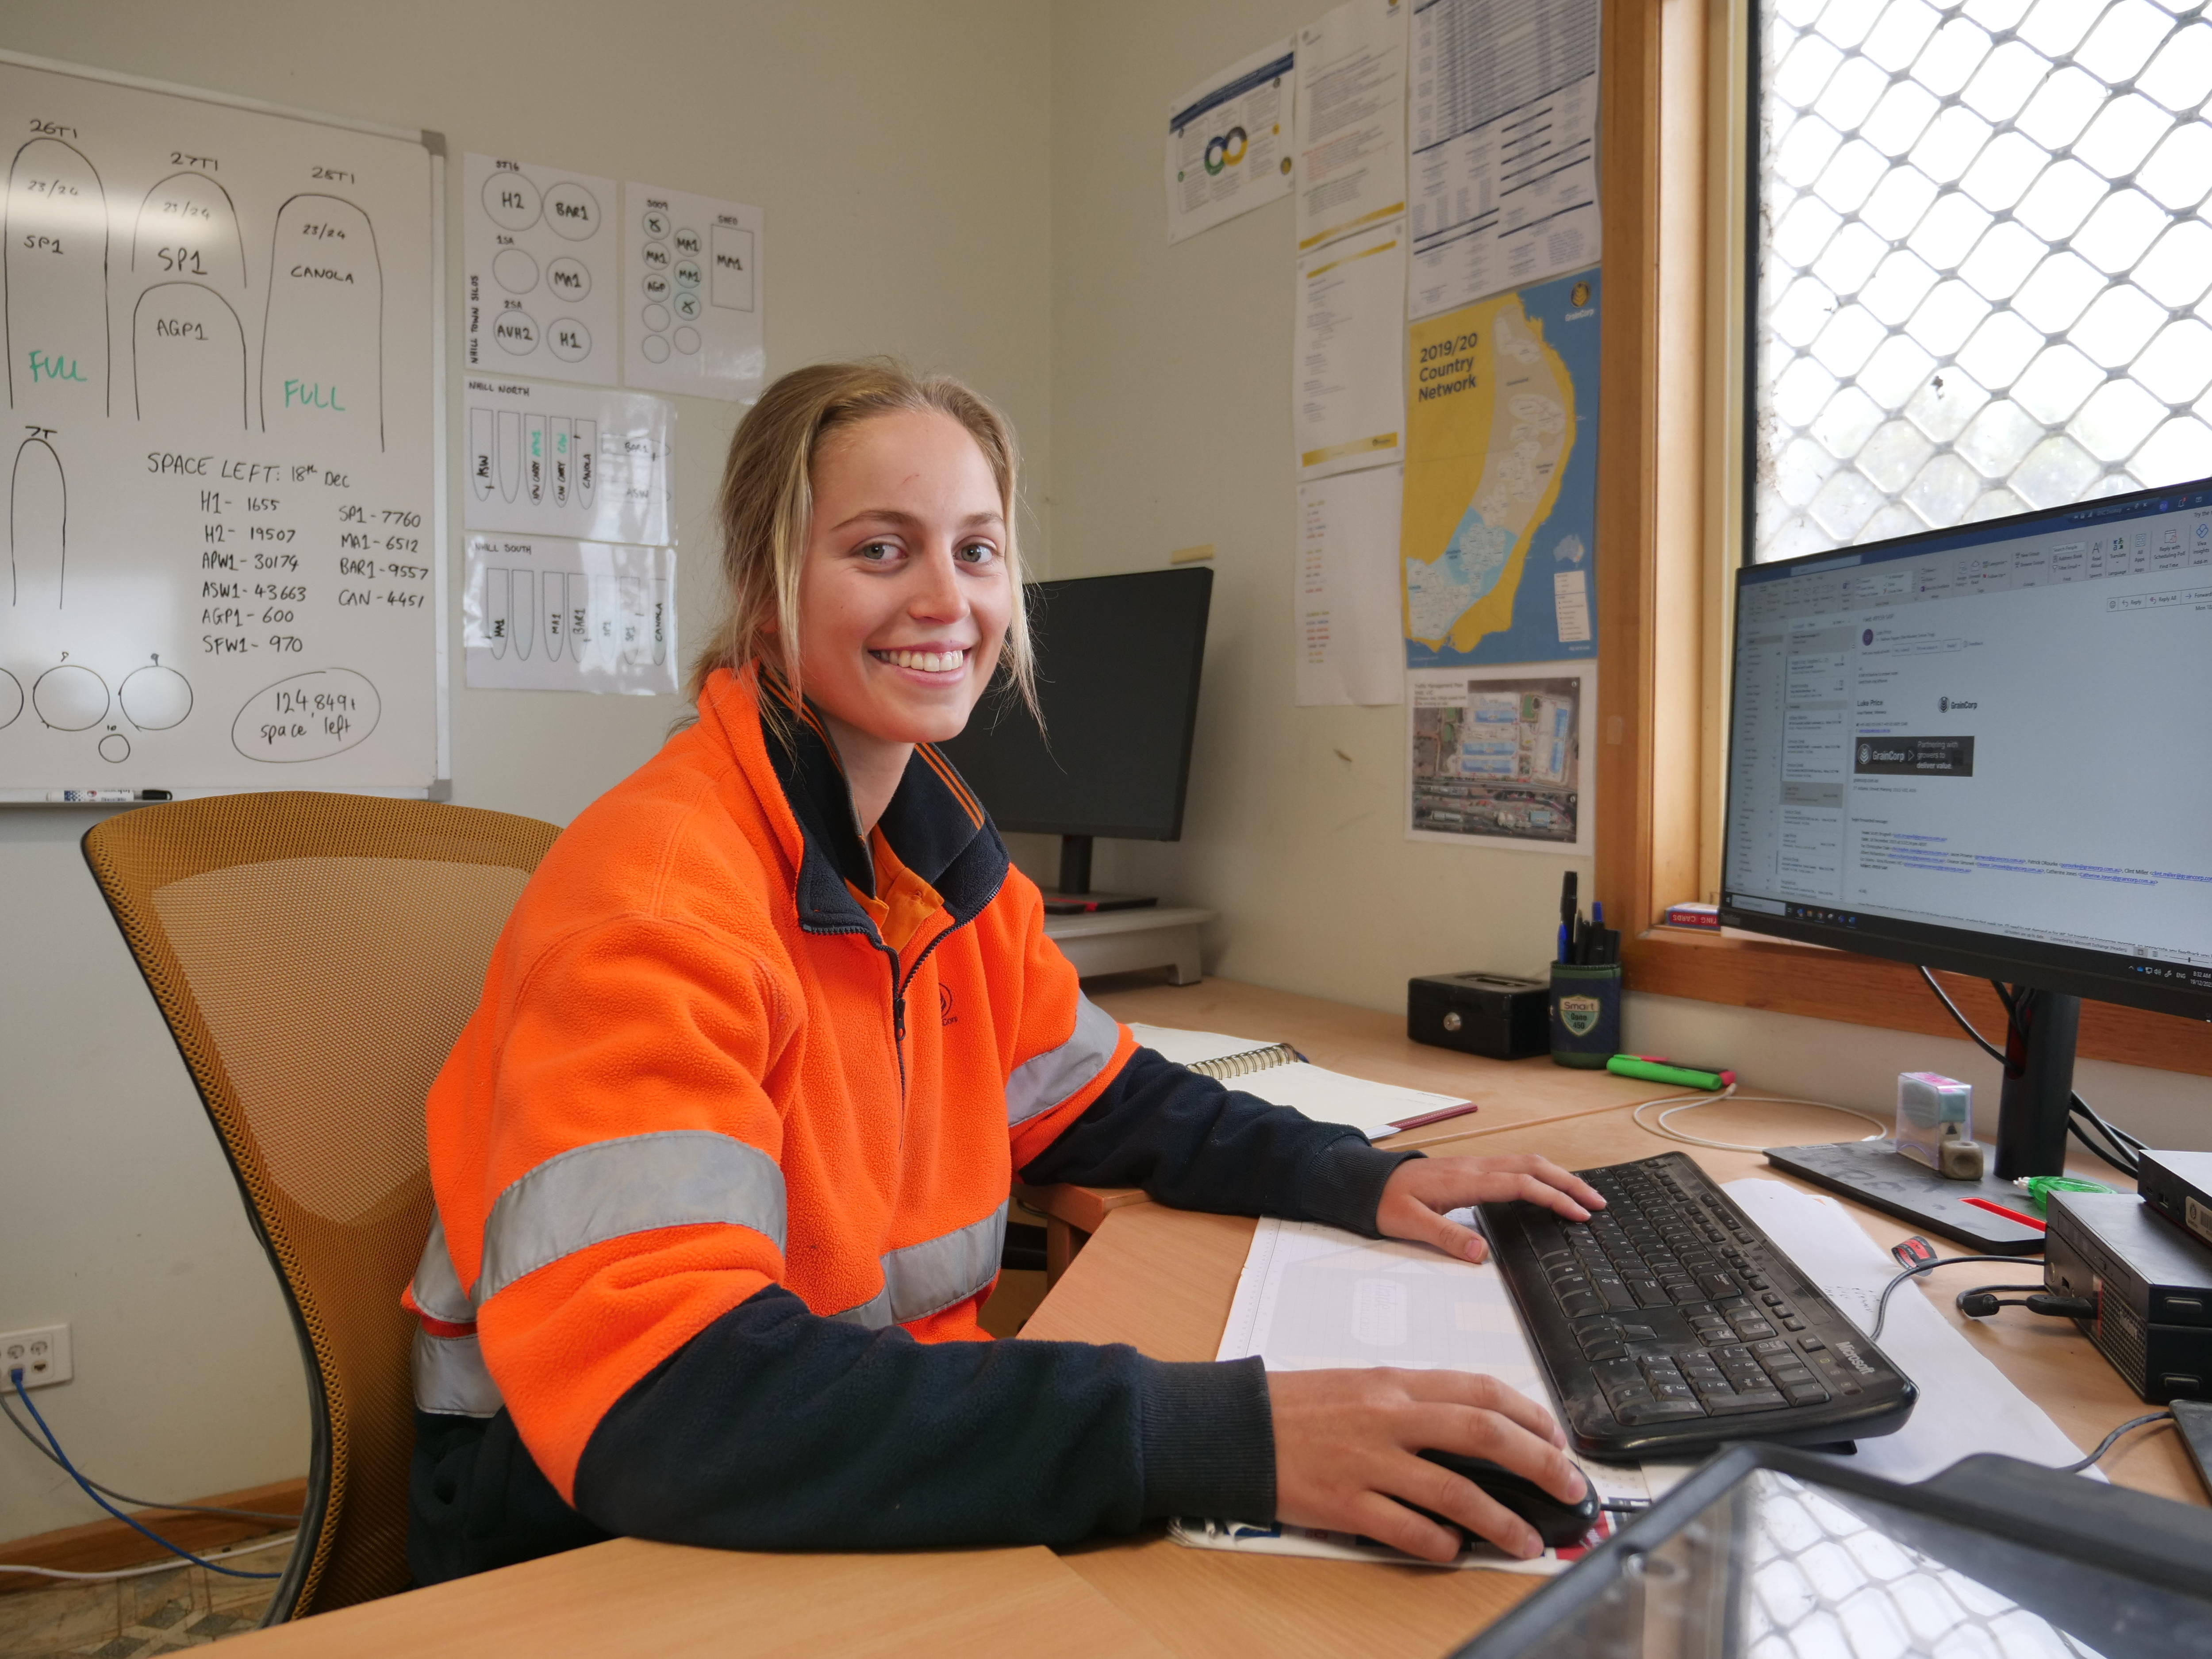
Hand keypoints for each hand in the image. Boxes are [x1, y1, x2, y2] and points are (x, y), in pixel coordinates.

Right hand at [1268, 1367, 1587, 1560]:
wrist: (1235, 1426)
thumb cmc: (1296, 1407)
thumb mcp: (1359, 1385)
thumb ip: (1412, 1403)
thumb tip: (1469, 1429)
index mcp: (1394, 1382)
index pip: (1480, 1390)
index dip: (1529, 1415)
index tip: (1555, 1439)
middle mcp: (1389, 1417)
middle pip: (1484, 1433)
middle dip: (1539, 1463)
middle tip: (1569, 1488)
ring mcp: (1369, 1462)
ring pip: (1455, 1490)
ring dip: (1501, 1520)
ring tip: (1527, 1541)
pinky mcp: (1347, 1504)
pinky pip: (1409, 1530)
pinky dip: (1441, 1545)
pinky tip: (1455, 1552)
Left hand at [1376, 1154, 1604, 1263]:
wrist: (1366, 1181)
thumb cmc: (1386, 1201)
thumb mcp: (1409, 1224)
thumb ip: (1445, 1237)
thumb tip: (1481, 1254)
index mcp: (1465, 1180)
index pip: (1520, 1184)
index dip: (1553, 1197)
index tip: (1579, 1213)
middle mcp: (1475, 1168)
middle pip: (1533, 1166)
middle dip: (1569, 1182)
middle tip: (1598, 1203)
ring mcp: (1474, 1166)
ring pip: (1526, 1162)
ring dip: (1557, 1176)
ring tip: (1584, 1195)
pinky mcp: (1471, 1170)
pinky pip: (1514, 1166)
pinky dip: (1540, 1174)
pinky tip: (1548, 1187)